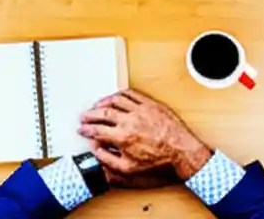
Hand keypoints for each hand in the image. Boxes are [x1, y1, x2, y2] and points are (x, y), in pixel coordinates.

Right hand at [77, 89, 212, 183]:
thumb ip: (109, 160)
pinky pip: (131, 94)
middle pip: (103, 113)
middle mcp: (130, 121)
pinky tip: (116, 97)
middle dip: (90, 114)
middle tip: (84, 116)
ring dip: (102, 102)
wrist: (181, 151)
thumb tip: (98, 151)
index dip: (86, 129)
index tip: (82, 129)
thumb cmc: (159, 160)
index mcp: (123, 137)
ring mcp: (140, 110)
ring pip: (115, 100)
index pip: (97, 130)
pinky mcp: (150, 104)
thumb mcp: (130, 169)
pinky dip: (120, 94)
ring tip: (97, 106)